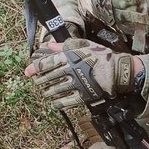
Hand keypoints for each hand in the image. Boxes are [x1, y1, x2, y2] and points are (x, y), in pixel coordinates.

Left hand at [25, 39, 142, 110]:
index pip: (47, 62)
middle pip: (49, 77)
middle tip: (37, 83)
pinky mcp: (84, 95)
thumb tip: (49, 45)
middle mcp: (72, 69)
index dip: (35, 68)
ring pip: (56, 89)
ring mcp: (77, 83)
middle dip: (41, 81)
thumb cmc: (104, 57)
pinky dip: (58, 103)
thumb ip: (66, 45)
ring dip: (48, 92)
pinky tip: (54, 103)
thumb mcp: (85, 45)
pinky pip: (66, 101)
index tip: (27, 72)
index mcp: (71, 56)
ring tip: (46, 92)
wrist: (121, 70)